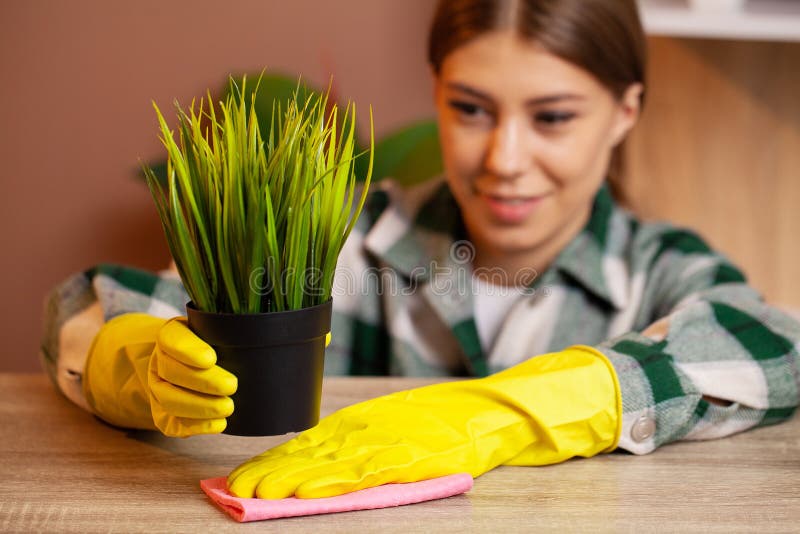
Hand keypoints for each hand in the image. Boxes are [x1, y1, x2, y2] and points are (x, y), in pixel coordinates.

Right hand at [83, 313, 236, 436]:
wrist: (189, 369)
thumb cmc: (212, 348)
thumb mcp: (216, 334)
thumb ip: (228, 335)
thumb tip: (259, 339)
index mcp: (171, 335)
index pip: (172, 339)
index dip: (188, 350)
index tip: (210, 359)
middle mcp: (159, 362)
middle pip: (172, 372)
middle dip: (204, 381)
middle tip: (231, 385)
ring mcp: (158, 389)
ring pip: (169, 400)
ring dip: (200, 406)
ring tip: (228, 407)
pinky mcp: (163, 415)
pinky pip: (173, 424)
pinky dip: (197, 426)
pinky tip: (219, 423)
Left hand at [226, 346, 619, 498]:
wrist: (496, 412)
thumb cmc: (446, 422)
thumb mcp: (398, 424)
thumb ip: (362, 442)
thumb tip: (318, 462)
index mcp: (365, 422)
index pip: (310, 445)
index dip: (275, 464)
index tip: (244, 480)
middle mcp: (372, 429)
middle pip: (312, 455)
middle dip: (273, 474)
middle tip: (235, 492)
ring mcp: (392, 442)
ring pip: (332, 464)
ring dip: (293, 481)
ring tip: (258, 496)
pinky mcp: (413, 455)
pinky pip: (369, 472)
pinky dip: (336, 482)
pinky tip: (309, 492)